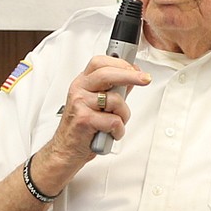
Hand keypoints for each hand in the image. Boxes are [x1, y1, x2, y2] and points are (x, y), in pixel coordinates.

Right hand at [40, 55, 149, 170]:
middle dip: (130, 76)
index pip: (99, 62)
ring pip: (115, 101)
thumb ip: (114, 89)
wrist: (66, 148)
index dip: (119, 63)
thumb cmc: (83, 126)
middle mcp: (79, 90)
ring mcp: (80, 104)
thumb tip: (132, 76)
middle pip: (107, 74)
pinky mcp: (84, 120)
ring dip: (123, 115)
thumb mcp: (97, 103)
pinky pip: (114, 121)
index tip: (136, 69)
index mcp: (82, 82)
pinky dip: (118, 130)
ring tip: (115, 123)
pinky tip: (111, 133)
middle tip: (145, 79)